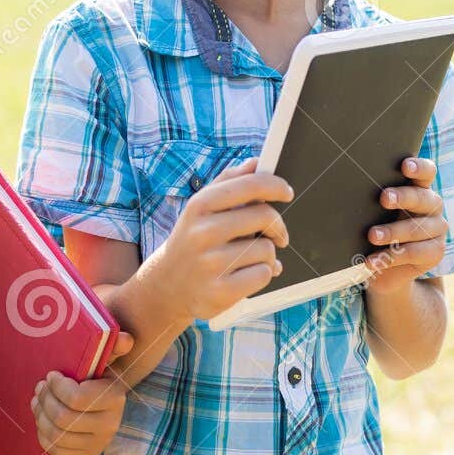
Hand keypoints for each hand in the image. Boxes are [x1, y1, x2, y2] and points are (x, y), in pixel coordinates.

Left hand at [31, 334, 132, 454]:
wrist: (104, 401)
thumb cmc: (98, 375)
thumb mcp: (105, 358)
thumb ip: (114, 346)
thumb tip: (125, 338)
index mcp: (115, 398)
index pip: (77, 398)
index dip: (57, 387)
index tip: (51, 375)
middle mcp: (110, 425)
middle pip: (63, 418)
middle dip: (45, 400)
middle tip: (40, 387)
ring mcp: (99, 443)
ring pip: (57, 435)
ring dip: (40, 416)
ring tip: (37, 400)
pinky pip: (57, 451)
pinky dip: (43, 435)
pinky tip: (42, 419)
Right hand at [145, 158, 292, 321]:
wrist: (166, 285)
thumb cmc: (192, 240)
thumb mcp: (200, 208)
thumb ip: (228, 181)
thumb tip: (256, 162)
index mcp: (200, 206)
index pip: (249, 185)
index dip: (275, 186)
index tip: (287, 192)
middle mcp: (202, 233)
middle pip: (265, 216)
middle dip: (277, 226)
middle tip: (278, 235)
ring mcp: (210, 264)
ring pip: (267, 249)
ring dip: (268, 255)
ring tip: (251, 259)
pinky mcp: (220, 292)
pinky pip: (263, 274)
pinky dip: (264, 274)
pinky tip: (249, 276)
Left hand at [363, 156, 447, 294]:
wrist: (386, 269)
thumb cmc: (378, 230)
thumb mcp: (375, 213)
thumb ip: (372, 200)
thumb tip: (347, 188)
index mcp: (419, 188)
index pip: (426, 172)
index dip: (419, 167)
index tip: (404, 166)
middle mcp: (432, 206)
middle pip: (422, 197)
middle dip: (403, 197)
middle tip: (384, 198)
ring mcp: (437, 229)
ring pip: (416, 228)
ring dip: (392, 231)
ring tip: (372, 236)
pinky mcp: (435, 252)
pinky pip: (414, 253)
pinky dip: (391, 257)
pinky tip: (373, 260)